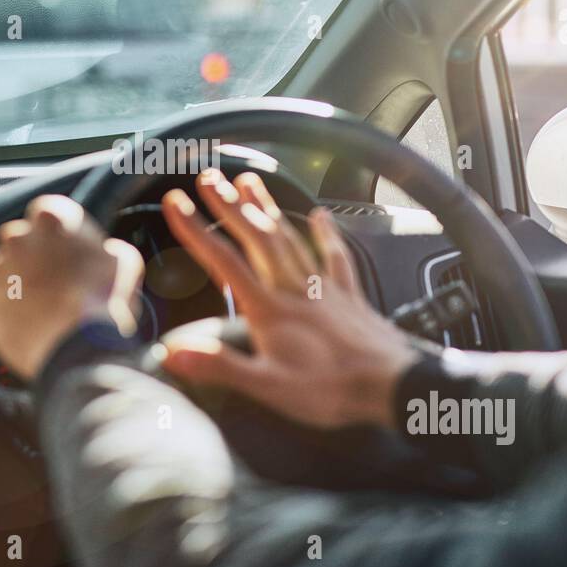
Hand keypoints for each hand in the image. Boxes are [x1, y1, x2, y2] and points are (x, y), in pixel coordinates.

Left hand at [0, 195, 143, 381]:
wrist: (80, 350)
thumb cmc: (105, 303)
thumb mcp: (125, 262)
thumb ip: (107, 248)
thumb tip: (106, 253)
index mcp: (51, 220)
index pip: (48, 211)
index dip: (59, 231)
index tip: (68, 246)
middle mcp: (18, 239)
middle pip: (22, 238)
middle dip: (36, 254)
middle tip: (59, 278)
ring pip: (5, 268)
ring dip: (21, 280)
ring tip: (47, 305)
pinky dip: (9, 307)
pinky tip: (32, 320)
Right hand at [160, 169, 417, 429]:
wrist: (392, 386)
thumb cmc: (332, 390)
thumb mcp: (268, 387)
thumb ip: (220, 366)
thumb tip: (174, 352)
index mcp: (270, 310)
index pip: (224, 261)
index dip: (197, 229)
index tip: (177, 203)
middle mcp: (294, 290)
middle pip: (257, 237)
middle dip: (230, 205)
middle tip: (210, 177)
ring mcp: (322, 288)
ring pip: (289, 238)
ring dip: (267, 208)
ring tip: (251, 181)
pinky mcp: (348, 296)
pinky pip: (335, 256)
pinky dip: (327, 234)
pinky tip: (321, 216)